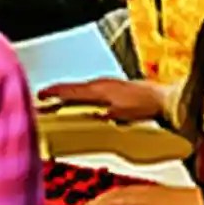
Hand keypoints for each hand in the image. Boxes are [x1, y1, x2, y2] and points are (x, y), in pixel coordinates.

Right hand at [37, 78, 163, 121]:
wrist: (164, 98)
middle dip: (56, 96)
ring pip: (80, 90)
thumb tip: (87, 120)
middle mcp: (98, 84)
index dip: (52, 94)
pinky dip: (80, 97)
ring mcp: (106, 84)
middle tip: (43, 103)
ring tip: (58, 104)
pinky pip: (89, 91)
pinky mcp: (113, 88)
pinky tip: (82, 104)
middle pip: (71, 89)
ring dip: (68, 96)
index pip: (68, 90)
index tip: (39, 97)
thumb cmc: (144, 106)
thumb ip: (101, 116)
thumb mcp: (120, 114)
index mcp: (97, 89)